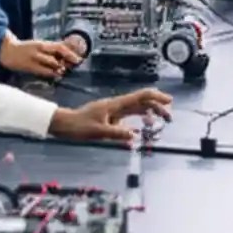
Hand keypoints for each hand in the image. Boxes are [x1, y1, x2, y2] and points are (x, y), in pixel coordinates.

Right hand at [0, 34, 82, 78]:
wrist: (8, 52)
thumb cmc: (27, 49)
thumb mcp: (39, 46)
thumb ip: (53, 48)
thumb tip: (69, 47)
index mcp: (42, 44)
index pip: (59, 46)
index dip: (70, 52)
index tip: (79, 58)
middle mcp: (39, 49)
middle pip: (58, 52)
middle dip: (69, 57)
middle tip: (76, 62)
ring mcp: (34, 58)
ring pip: (52, 62)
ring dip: (61, 66)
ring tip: (63, 69)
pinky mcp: (30, 67)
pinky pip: (45, 71)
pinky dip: (53, 73)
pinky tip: (56, 74)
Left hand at [48, 88, 173, 145]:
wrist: (63, 124)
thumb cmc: (77, 126)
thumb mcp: (97, 132)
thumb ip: (115, 133)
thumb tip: (134, 136)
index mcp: (114, 105)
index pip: (139, 96)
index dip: (156, 96)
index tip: (169, 101)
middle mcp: (116, 105)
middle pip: (141, 102)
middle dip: (157, 107)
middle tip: (170, 118)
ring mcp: (113, 110)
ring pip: (136, 108)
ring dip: (150, 113)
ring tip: (161, 122)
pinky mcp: (110, 117)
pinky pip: (129, 116)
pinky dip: (139, 120)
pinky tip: (143, 128)